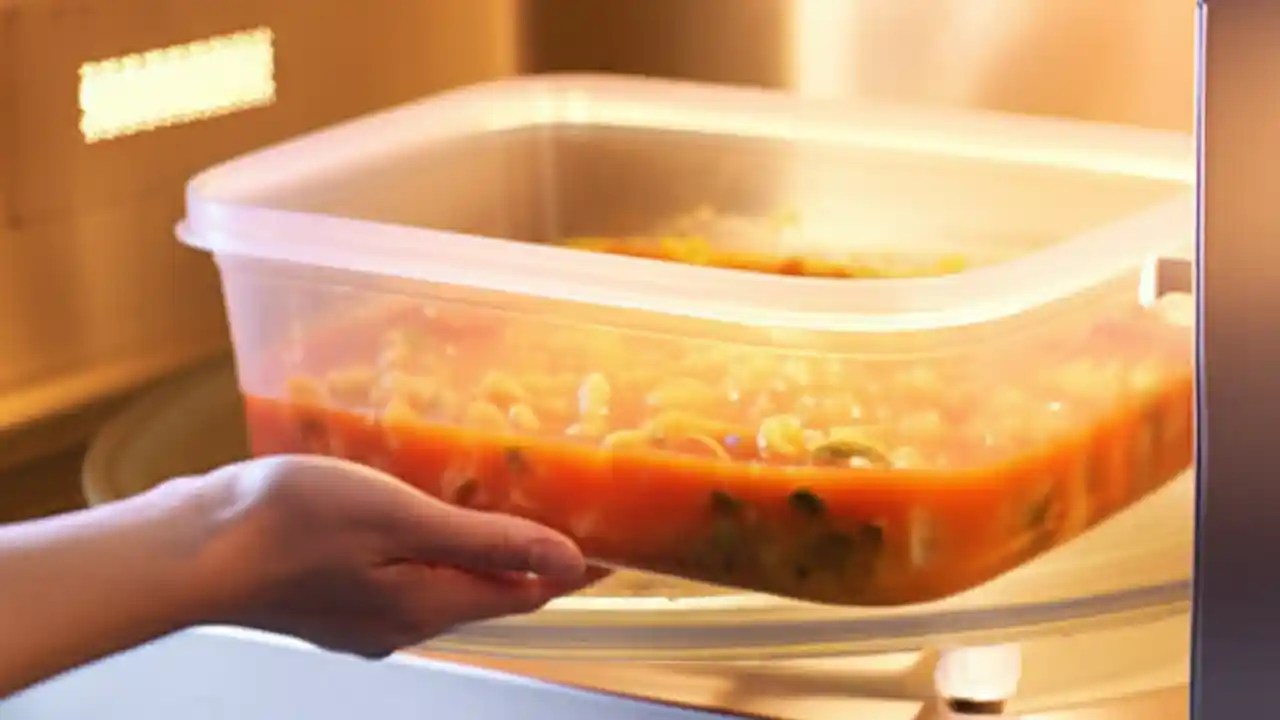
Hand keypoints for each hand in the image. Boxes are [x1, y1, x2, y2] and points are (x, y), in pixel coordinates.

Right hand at [175, 455, 591, 657]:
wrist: (190, 549)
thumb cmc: (288, 525)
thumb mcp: (400, 518)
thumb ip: (485, 541)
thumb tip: (567, 563)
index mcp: (429, 605)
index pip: (529, 593)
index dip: (576, 567)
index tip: (619, 541)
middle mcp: (405, 622)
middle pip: (490, 590)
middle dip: (532, 555)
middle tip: (565, 504)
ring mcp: (368, 616)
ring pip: (447, 580)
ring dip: (482, 547)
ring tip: (503, 497)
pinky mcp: (336, 599)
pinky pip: (406, 573)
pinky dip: (433, 544)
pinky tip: (425, 510)